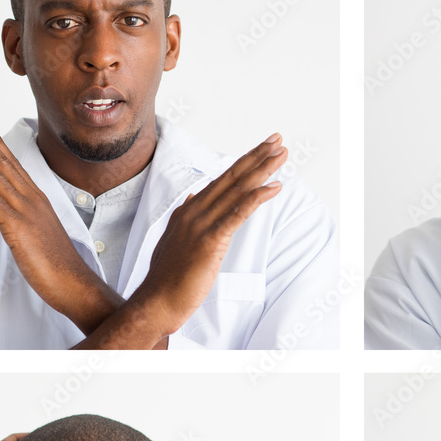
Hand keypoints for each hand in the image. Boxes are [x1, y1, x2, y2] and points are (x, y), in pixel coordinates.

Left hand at [0, 108, 120, 332]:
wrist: (74, 283)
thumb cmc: (60, 264)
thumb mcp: (43, 233)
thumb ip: (30, 217)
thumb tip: (17, 213)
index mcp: (38, 199)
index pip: (13, 164)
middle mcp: (31, 199)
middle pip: (3, 161)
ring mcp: (25, 211)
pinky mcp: (17, 227)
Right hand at [130, 134, 287, 336]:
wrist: (157, 301)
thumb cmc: (169, 278)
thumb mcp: (175, 240)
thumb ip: (185, 218)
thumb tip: (191, 199)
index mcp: (189, 210)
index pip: (221, 180)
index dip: (243, 162)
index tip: (262, 148)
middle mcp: (195, 211)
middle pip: (231, 177)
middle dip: (257, 156)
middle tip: (278, 139)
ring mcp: (202, 224)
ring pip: (237, 190)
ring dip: (262, 170)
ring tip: (282, 154)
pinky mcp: (211, 241)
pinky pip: (238, 213)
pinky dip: (257, 197)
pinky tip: (274, 186)